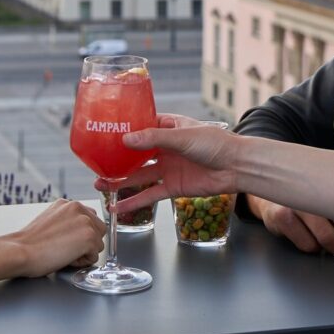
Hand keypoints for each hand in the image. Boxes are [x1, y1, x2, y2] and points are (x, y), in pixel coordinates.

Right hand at [9, 199, 105, 276]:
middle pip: (98, 229)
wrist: (21, 251)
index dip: (80, 235)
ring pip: (98, 243)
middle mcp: (78, 208)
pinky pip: (94, 255)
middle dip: (87, 242)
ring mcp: (85, 221)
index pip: (89, 219)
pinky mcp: (88, 237)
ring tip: (65, 253)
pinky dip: (83, 262)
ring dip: (85, 252)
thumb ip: (66, 221)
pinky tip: (66, 258)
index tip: (66, 241)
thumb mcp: (50, 221)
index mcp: (68, 204)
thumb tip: (76, 232)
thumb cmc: (30, 243)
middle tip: (66, 249)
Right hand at [99, 114, 237, 213]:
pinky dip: (135, 201)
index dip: (124, 131)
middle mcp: (165, 147)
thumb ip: (154, 138)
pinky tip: (119, 206)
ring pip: (139, 175)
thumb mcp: (182, 136)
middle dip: (117, 159)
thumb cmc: (215, 143)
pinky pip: (150, 194)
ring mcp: (168, 168)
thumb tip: (126, 140)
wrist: (236, 167)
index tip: (104, 134)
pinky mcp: (173, 187)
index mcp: (168, 127)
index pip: (141, 127)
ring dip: (121, 181)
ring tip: (100, 185)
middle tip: (96, 164)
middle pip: (136, 154)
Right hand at [246, 195, 333, 254]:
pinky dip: (311, 246)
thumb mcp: (329, 196)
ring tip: (326, 239)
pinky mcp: (281, 216)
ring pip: (326, 237)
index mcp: (329, 181)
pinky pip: (307, 244)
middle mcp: (313, 189)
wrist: (268, 194)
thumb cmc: (304, 198)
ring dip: (330, 244)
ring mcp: (296, 201)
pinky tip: (308, 236)